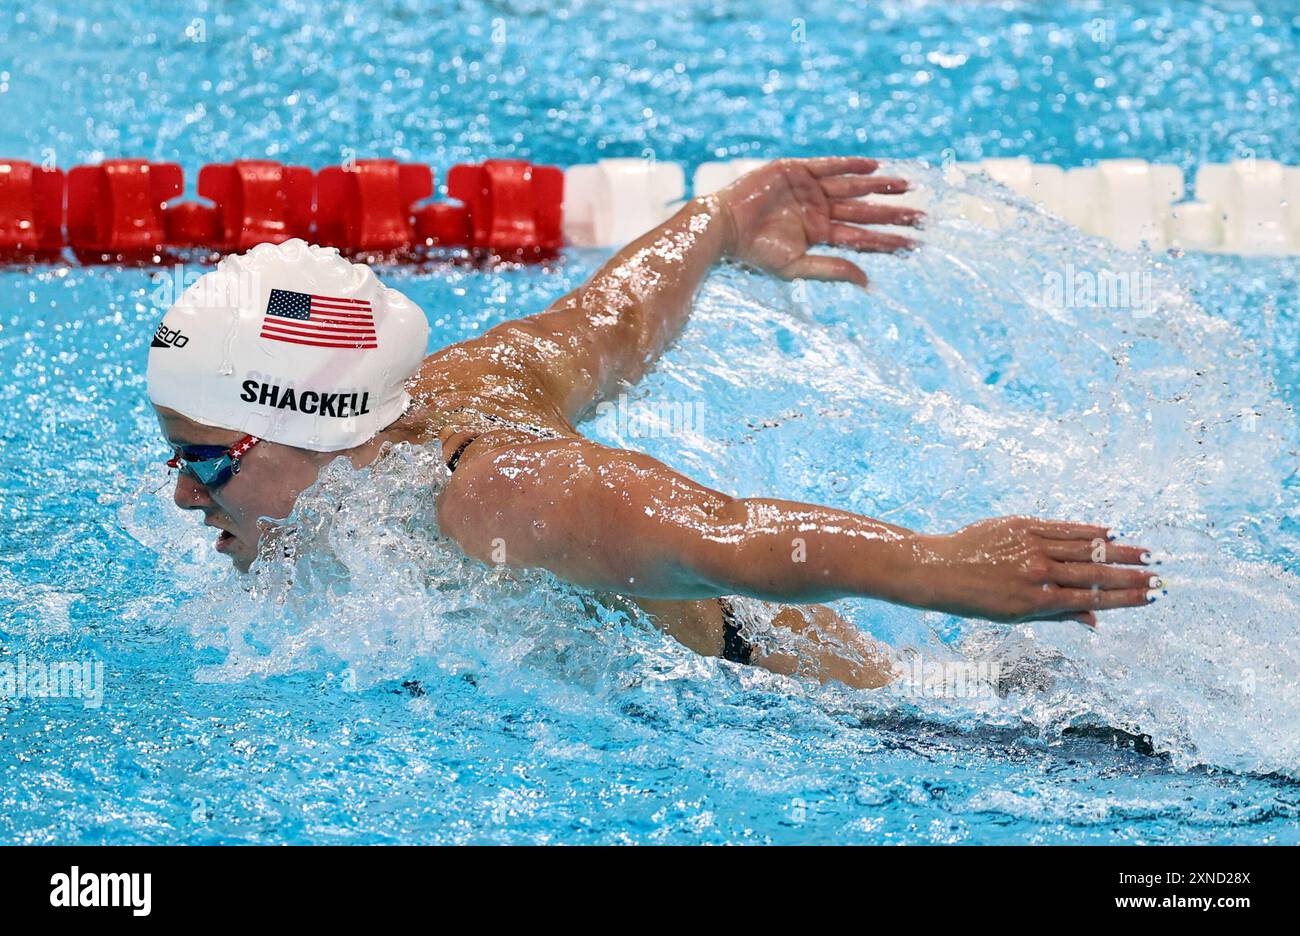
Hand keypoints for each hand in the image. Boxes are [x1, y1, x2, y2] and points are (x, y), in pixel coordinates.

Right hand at [714, 156, 921, 287]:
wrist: (724, 227)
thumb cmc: (755, 253)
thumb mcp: (796, 266)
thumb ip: (832, 270)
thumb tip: (868, 281)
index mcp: (820, 234)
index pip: (862, 237)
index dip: (888, 240)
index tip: (915, 244)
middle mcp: (819, 210)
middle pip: (864, 211)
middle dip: (893, 214)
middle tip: (923, 216)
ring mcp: (809, 189)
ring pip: (853, 187)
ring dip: (880, 187)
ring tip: (907, 187)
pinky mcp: (796, 170)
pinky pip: (829, 165)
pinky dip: (851, 164)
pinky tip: (875, 166)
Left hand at [918, 517, 1158, 627]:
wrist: (939, 570)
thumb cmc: (976, 600)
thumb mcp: (1016, 616)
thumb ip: (1058, 615)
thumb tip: (1096, 622)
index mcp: (1038, 600)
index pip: (1093, 599)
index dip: (1126, 598)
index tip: (1152, 596)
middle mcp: (1038, 572)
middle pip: (1096, 573)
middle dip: (1131, 575)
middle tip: (1160, 575)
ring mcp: (1031, 546)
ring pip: (1084, 547)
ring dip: (1119, 550)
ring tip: (1145, 552)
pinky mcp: (1022, 525)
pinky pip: (1062, 527)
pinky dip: (1088, 530)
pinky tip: (1110, 531)